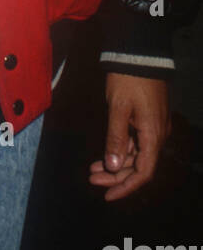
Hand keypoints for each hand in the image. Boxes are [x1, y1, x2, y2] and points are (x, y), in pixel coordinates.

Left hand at [89, 73, 169, 200]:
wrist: (139, 54)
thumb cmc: (128, 79)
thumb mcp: (118, 108)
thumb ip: (116, 138)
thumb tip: (113, 167)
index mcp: (153, 136)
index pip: (143, 172)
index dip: (126, 187)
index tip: (107, 195)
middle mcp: (157, 135)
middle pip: (139, 166)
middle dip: (115, 177)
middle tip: (92, 180)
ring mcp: (154, 128)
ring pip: (136, 155)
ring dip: (116, 164)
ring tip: (93, 170)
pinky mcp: (147, 120)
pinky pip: (136, 143)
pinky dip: (120, 150)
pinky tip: (104, 155)